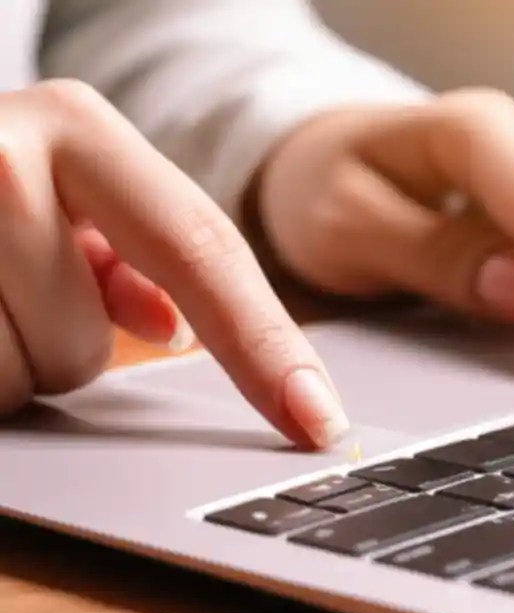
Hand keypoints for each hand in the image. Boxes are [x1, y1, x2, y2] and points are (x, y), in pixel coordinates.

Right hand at [0, 81, 346, 447]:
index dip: (267, 350)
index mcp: (75, 128)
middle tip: (2, 285)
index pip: (204, 255)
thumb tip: (176, 324)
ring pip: (20, 378)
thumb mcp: (58, 186)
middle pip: (93, 344)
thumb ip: (138, 249)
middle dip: (55, 340)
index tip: (317, 420)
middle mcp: (2, 155)